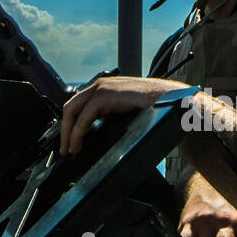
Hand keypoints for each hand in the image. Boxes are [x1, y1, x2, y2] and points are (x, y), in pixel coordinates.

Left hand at [59, 76, 176, 156]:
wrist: (171, 101)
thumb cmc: (153, 108)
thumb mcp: (124, 113)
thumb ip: (109, 117)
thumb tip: (96, 134)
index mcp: (103, 89)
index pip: (77, 106)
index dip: (70, 126)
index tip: (69, 143)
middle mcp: (99, 85)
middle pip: (70, 108)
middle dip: (65, 130)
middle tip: (65, 150)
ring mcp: (101, 87)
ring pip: (73, 111)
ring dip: (68, 133)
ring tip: (70, 150)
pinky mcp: (105, 94)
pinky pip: (84, 116)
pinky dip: (77, 133)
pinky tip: (78, 145)